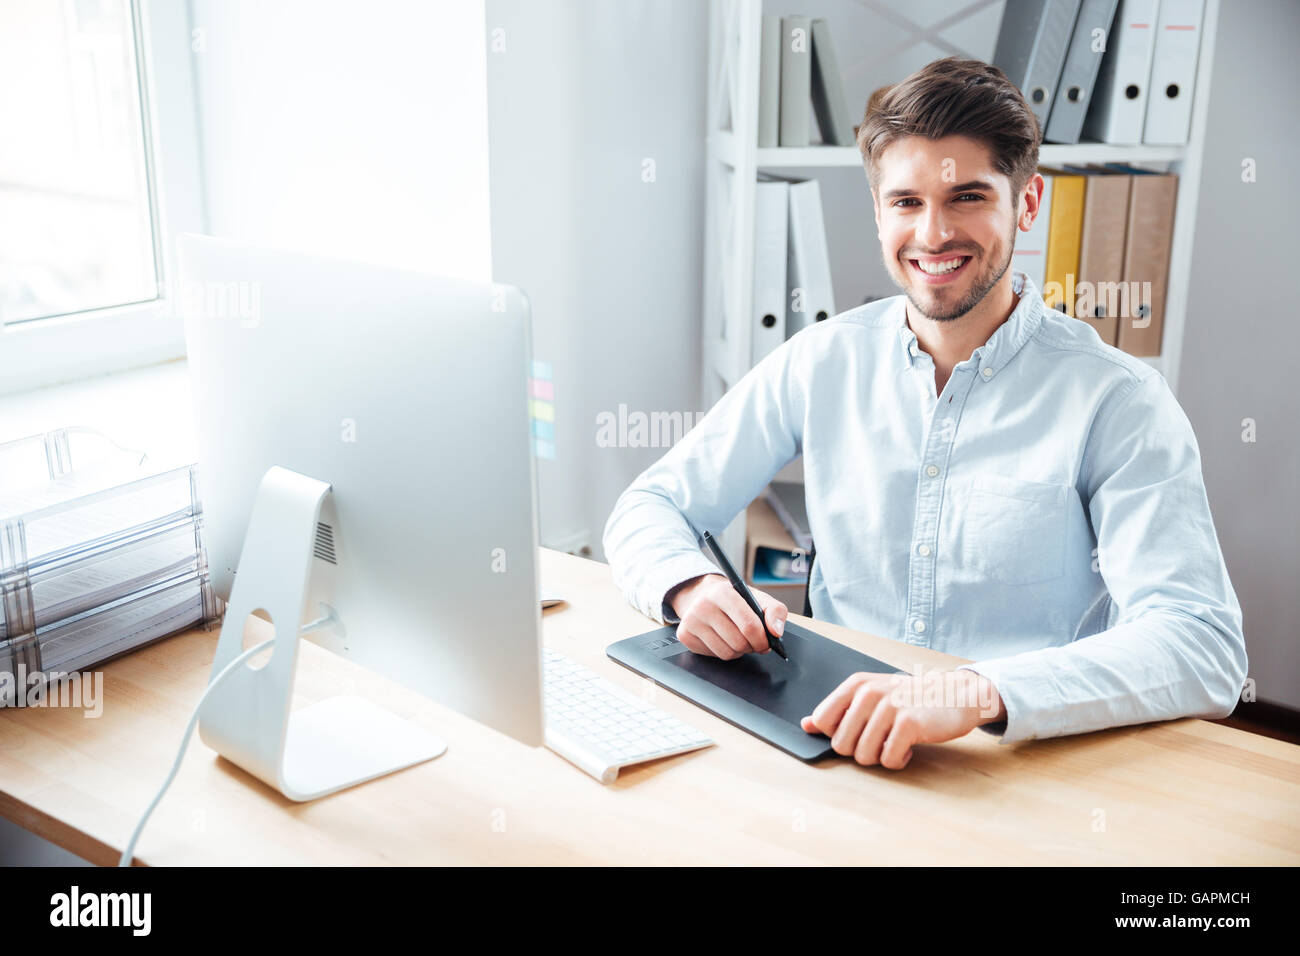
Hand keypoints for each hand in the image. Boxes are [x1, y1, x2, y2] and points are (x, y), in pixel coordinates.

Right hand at [667, 574, 787, 659]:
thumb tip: (776, 632)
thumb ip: (775, 611)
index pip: (749, 625)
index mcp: (723, 592)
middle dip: (751, 646)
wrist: (703, 594)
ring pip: (726, 653)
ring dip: (738, 651)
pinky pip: (713, 656)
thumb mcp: (758, 598)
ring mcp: (691, 621)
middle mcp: (703, 605)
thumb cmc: (735, 599)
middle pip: (738, 643)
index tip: (766, 643)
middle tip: (752, 641)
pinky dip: (722, 651)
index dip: (762, 639)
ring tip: (738, 638)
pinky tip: (722, 639)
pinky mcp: (684, 634)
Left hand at [800, 669, 1004, 768]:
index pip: (822, 720)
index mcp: (856, 684)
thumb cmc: (911, 699)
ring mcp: (889, 706)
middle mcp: (869, 692)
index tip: (859, 730)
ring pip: (862, 756)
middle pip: (840, 744)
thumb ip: (838, 710)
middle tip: (880, 739)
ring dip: (880, 757)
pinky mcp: (909, 724)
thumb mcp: (872, 696)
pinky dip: (898, 760)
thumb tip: (807, 725)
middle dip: (860, 750)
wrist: (955, 695)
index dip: (838, 734)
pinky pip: (888, 760)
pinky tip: (908, 748)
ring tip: (894, 742)